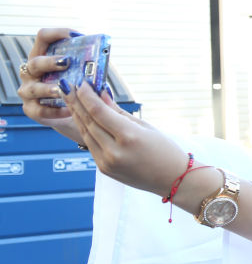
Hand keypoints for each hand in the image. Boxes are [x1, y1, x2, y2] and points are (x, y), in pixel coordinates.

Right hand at [16, 28, 83, 142]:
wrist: (73, 115)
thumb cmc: (77, 89)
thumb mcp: (83, 75)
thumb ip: (89, 67)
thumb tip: (103, 60)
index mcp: (43, 56)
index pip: (43, 37)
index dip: (57, 34)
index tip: (75, 35)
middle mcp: (31, 72)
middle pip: (35, 62)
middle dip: (50, 61)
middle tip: (67, 62)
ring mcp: (28, 90)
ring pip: (33, 88)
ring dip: (48, 88)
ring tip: (63, 89)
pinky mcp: (31, 109)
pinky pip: (40, 110)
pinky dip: (55, 110)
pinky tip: (68, 110)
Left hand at [61, 79, 187, 196]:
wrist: (173, 180)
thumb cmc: (165, 151)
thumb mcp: (145, 126)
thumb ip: (119, 112)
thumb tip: (102, 95)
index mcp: (129, 137)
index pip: (99, 111)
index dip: (86, 95)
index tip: (80, 83)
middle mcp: (114, 151)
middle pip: (88, 121)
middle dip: (76, 102)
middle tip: (67, 87)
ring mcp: (107, 162)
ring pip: (85, 133)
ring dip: (76, 115)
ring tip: (71, 100)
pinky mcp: (104, 169)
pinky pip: (90, 145)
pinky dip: (85, 130)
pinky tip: (82, 118)